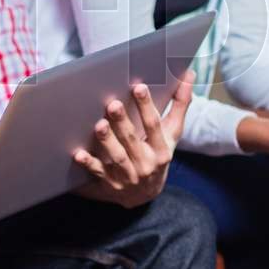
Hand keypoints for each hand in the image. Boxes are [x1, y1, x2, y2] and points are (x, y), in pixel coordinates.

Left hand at [73, 71, 192, 208]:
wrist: (146, 195)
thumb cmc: (158, 154)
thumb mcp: (172, 134)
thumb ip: (179, 105)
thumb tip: (188, 74)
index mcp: (162, 149)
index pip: (154, 125)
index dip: (147, 106)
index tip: (139, 87)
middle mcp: (146, 164)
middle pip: (133, 140)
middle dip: (123, 122)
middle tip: (113, 104)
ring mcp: (128, 176)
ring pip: (117, 157)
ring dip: (108, 141)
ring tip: (99, 125)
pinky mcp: (111, 184)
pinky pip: (99, 173)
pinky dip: (89, 164)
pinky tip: (79, 154)